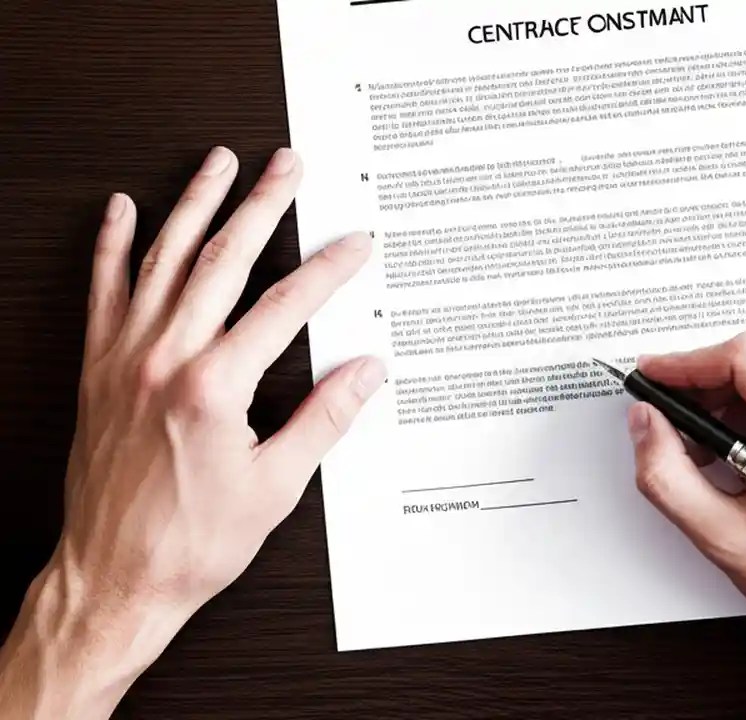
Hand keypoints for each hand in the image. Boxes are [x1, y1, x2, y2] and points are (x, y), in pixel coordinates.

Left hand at [0, 147, 381, 718]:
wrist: (114, 576)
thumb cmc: (190, 541)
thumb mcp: (276, 486)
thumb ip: (324, 419)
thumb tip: (364, 373)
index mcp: (214, 386)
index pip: (284, 306)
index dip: (327, 269)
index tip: (353, 245)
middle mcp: (163, 360)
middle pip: (222, 261)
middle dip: (261, 205)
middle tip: (285, 165)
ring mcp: (124, 359)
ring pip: (164, 260)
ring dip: (194, 205)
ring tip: (218, 164)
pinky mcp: (97, 370)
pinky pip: (104, 291)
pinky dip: (113, 246)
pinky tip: (124, 211)